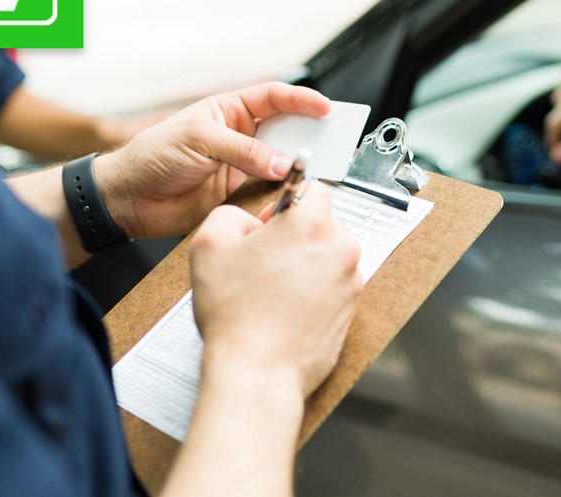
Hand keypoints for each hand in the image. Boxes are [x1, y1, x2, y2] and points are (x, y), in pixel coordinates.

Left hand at [96, 82, 329, 237]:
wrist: (130, 199)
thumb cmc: (153, 156)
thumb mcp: (199, 141)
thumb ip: (243, 151)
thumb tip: (281, 163)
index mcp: (230, 111)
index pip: (274, 98)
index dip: (302, 101)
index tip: (325, 108)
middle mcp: (240, 136)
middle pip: (286, 130)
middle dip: (309, 133)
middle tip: (333, 139)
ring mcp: (242, 165)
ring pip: (282, 162)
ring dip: (299, 165)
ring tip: (318, 167)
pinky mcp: (239, 194)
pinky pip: (270, 190)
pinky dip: (283, 192)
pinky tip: (293, 192)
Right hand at [189, 183, 361, 395]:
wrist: (257, 372)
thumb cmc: (235, 314)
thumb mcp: (208, 245)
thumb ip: (230, 214)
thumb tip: (248, 220)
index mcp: (312, 225)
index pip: (312, 188)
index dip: (285, 203)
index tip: (269, 225)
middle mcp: (341, 249)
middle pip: (323, 224)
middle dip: (296, 236)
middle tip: (264, 261)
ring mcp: (351, 282)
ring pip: (328, 256)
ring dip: (306, 264)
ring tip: (272, 291)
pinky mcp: (352, 310)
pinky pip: (333, 287)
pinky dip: (314, 292)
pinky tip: (286, 309)